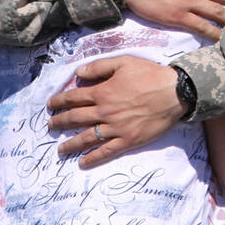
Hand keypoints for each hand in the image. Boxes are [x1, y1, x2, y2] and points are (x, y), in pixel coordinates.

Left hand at [48, 55, 185, 168]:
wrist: (174, 92)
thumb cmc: (149, 75)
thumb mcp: (123, 62)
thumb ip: (99, 67)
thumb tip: (78, 72)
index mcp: (102, 92)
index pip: (73, 97)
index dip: (59, 101)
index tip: (50, 105)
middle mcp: (105, 112)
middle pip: (75, 118)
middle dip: (60, 122)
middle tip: (50, 126)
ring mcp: (115, 128)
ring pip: (86, 138)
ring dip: (70, 144)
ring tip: (60, 149)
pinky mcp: (128, 140)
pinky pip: (106, 151)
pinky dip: (92, 158)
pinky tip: (82, 162)